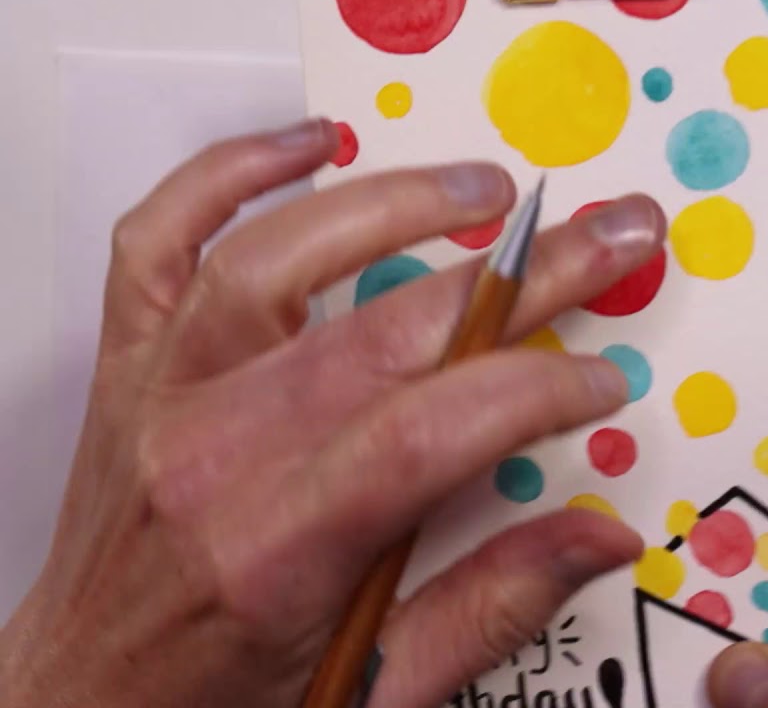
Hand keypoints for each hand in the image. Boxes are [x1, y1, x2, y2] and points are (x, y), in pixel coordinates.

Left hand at [0, 118, 666, 707]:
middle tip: (605, 240)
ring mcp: (161, 399)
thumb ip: (489, 609)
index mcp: (272, 553)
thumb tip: (598, 537)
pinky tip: (307, 147)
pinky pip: (157, 242)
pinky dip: (228, 174)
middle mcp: (207, 458)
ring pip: (274, 258)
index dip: (535, 391)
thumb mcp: (369, 698)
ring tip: (487, 188)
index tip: (599, 380)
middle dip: (521, 276)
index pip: (429, 433)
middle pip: (385, 331)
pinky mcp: (131, 372)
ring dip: (394, 205)